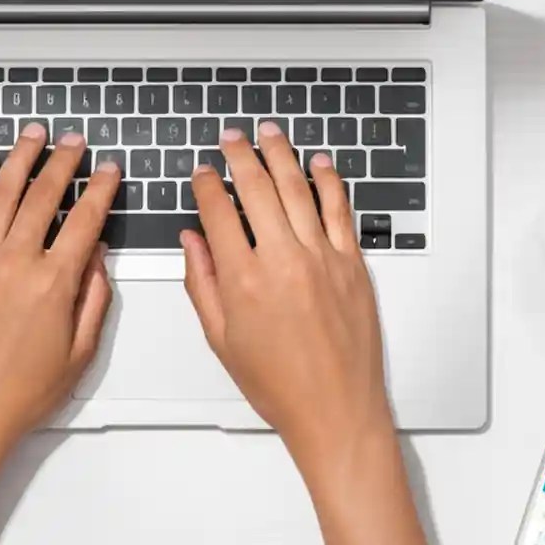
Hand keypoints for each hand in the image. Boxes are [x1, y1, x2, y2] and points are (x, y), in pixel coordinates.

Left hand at [0, 123, 120, 456]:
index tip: (110, 170)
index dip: (101, 190)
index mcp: (53, 284)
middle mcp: (16, 263)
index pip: (84, 220)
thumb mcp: (81, 352)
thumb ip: (94, 298)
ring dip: (20, 159)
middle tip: (75, 141)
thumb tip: (97, 257)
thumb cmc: (25, 391)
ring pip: (2, 193)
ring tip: (33, 135)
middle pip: (43, 195)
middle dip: (63, 162)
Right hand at [180, 122, 390, 462]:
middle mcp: (283, 260)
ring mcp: (322, 258)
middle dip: (240, 155)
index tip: (202, 172)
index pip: (218, 213)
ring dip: (281, 155)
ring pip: (298, 189)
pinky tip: (319, 164)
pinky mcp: (352, 264)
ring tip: (269, 133)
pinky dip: (329, 181)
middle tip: (231, 137)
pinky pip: (340, 210)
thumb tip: (192, 241)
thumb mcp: (221, 339)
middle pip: (257, 188)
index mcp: (243, 280)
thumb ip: (201, 283)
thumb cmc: (278, 384)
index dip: (207, 185)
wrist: (335, 410)